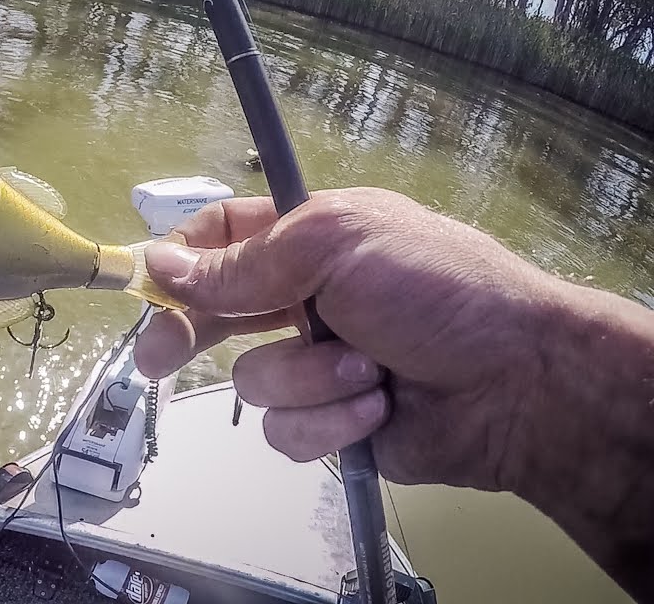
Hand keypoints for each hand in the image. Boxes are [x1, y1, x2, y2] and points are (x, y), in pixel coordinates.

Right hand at [134, 187, 566, 491]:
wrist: (519, 384)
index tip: (149, 282)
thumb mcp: (335, 246)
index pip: (222, 237)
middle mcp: (305, 298)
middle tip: (158, 358)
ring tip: (365, 368)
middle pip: (214, 314)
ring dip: (306, 377)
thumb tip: (161, 263)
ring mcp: (316, 363)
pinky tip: (376, 407)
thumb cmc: (437, 290)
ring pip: (253, 379)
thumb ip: (243, 262)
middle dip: (188, 335)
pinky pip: (286, 430)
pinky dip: (329, 421)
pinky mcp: (329, 423)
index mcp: (308, 239)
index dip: (181, 258)